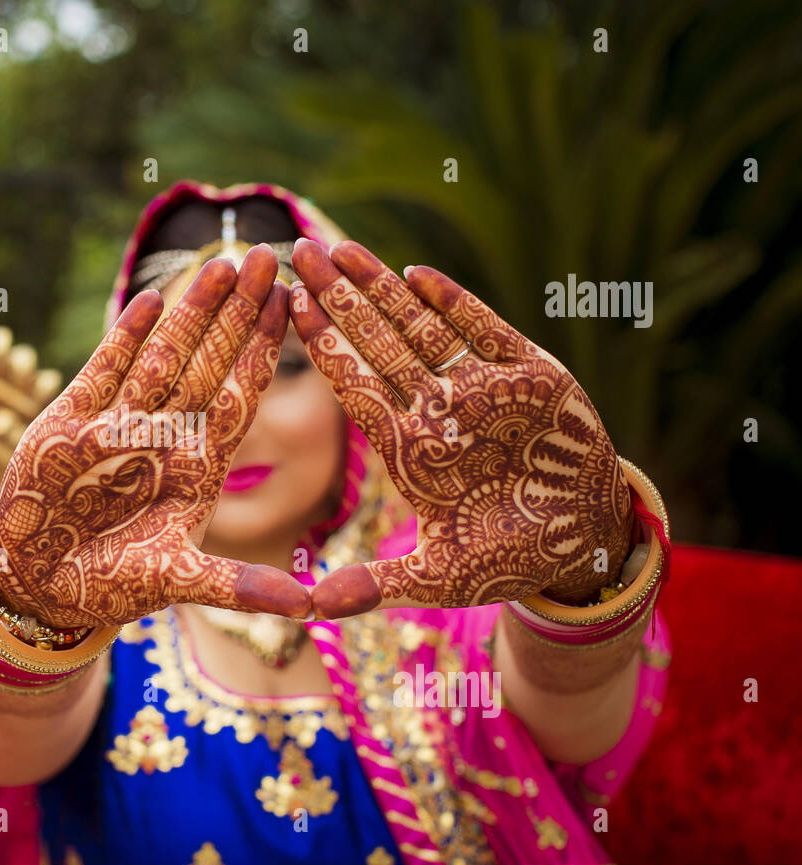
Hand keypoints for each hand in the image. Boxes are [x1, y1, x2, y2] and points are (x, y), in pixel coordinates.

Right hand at [0, 245, 310, 628]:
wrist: (44, 584)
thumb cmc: (115, 584)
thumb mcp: (180, 583)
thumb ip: (239, 587)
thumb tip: (306, 607)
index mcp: (200, 465)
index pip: (241, 395)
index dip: (266, 350)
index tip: (296, 303)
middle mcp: (166, 435)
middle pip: (210, 361)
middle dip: (239, 310)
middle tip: (270, 254)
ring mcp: (119, 423)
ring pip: (162, 355)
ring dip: (191, 311)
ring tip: (222, 262)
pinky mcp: (69, 421)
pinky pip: (103, 370)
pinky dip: (123, 337)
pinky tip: (149, 299)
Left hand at [289, 238, 632, 618]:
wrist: (583, 540)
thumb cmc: (508, 557)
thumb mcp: (440, 578)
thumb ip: (378, 586)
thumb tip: (311, 611)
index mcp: (409, 448)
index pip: (355, 387)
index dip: (323, 347)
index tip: (287, 307)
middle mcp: (438, 409)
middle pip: (377, 343)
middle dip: (338, 297)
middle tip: (296, 251)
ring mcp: (481, 388)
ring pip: (422, 327)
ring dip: (383, 288)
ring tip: (340, 247)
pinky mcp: (531, 375)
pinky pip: (487, 332)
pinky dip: (456, 305)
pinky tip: (417, 276)